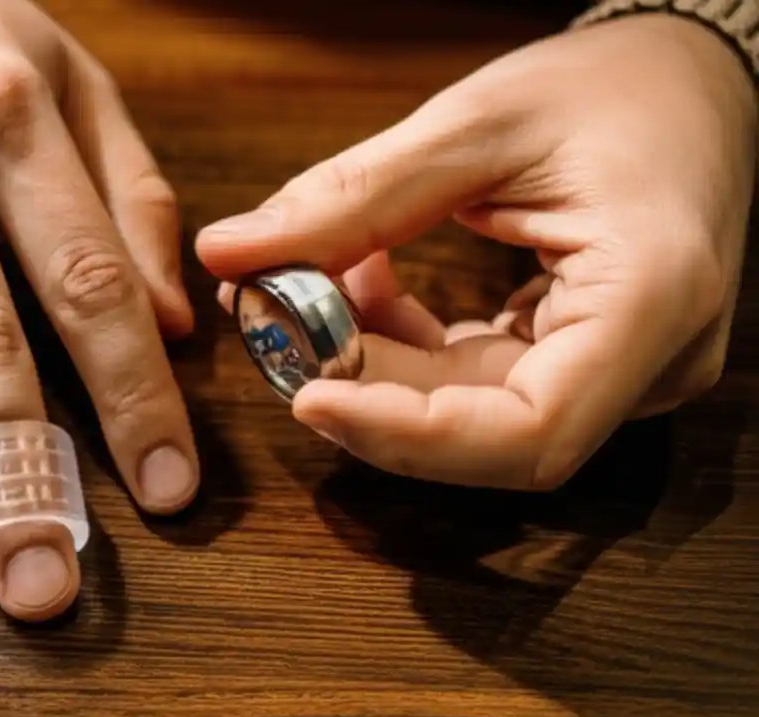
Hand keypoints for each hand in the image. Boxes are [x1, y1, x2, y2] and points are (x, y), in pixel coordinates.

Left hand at [198, 15, 754, 489]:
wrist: (691, 79)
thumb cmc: (614, 86)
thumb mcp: (476, 125)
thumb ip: (354, 196)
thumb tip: (228, 254)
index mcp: (651, 297)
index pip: (529, 432)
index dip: (408, 434)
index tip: (308, 395)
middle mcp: (649, 359)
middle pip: (486, 431)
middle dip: (367, 387)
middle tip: (273, 327)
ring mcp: (622, 369)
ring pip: (473, 413)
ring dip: (378, 365)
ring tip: (307, 290)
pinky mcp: (587, 358)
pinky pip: (481, 382)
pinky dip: (409, 348)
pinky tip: (363, 288)